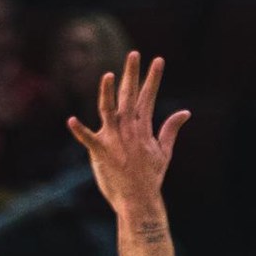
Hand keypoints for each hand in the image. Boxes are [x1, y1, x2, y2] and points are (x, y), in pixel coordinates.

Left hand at [67, 52, 191, 215]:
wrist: (138, 201)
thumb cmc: (150, 178)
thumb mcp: (164, 152)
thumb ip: (171, 129)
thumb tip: (185, 112)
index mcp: (143, 128)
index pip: (148, 97)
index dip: (153, 78)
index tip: (157, 60)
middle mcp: (128, 130)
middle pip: (129, 96)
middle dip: (132, 74)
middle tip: (134, 54)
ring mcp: (113, 140)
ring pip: (108, 110)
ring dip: (108, 92)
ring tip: (108, 75)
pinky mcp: (100, 153)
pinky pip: (87, 139)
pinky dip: (79, 130)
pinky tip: (71, 120)